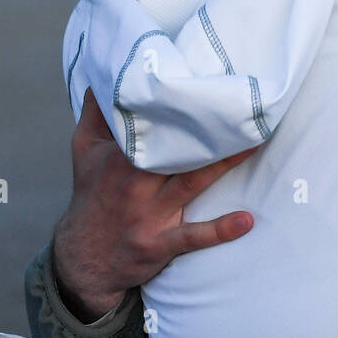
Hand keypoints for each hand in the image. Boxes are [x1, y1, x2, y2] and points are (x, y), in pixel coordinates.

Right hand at [52, 89, 257, 319]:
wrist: (82, 257)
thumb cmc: (91, 197)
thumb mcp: (84, 152)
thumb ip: (96, 115)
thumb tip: (105, 79)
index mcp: (119, 157)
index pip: (151, 126)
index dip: (176, 106)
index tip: (205, 83)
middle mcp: (134, 183)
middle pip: (176, 151)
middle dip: (206, 131)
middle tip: (241, 108)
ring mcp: (149, 215)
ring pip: (191, 183)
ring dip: (223, 164)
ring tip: (255, 144)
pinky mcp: (160, 243)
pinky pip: (193, 236)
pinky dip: (220, 230)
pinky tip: (246, 220)